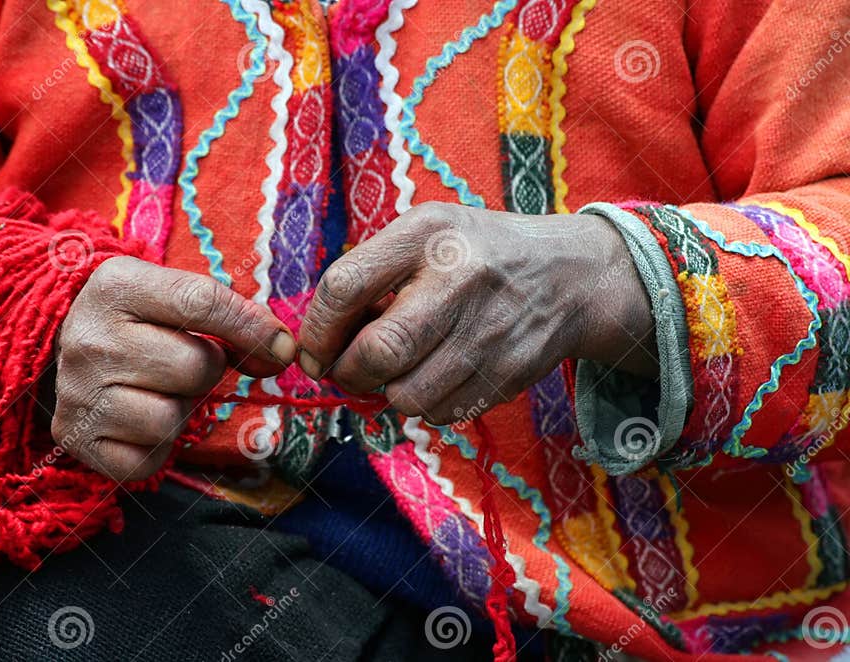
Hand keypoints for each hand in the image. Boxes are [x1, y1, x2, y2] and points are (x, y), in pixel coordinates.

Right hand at [52, 256, 295, 480]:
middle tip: (183, 365)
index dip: (253, 328)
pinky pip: (146, 461)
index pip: (203, 302)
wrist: (64, 347)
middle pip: (194, 367)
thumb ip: (232, 314)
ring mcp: (77, 392)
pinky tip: (140, 422)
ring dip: (180, 412)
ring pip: (169, 420)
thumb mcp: (175, 295)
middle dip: (206, 371)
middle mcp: (90, 337)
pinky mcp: (75, 438)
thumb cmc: (140, 320)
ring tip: (159, 392)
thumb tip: (283, 352)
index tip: (282, 348)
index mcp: (118, 286)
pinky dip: (156, 449)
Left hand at [298, 202, 655, 424]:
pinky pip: (442, 413)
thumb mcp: (423, 233)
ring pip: (407, 396)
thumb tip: (320, 342)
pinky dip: (428, 404)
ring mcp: (490, 331)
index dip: (318, 329)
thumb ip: (370, 272)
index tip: (315, 349)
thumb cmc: (474, 254)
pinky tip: (437, 375)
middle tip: (347, 369)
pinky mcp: (510, 373)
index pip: (345, 285)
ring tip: (399, 368)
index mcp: (427, 233)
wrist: (569, 276)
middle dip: (348, 372)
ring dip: (389, 392)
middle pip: (378, 351)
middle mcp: (461, 279)